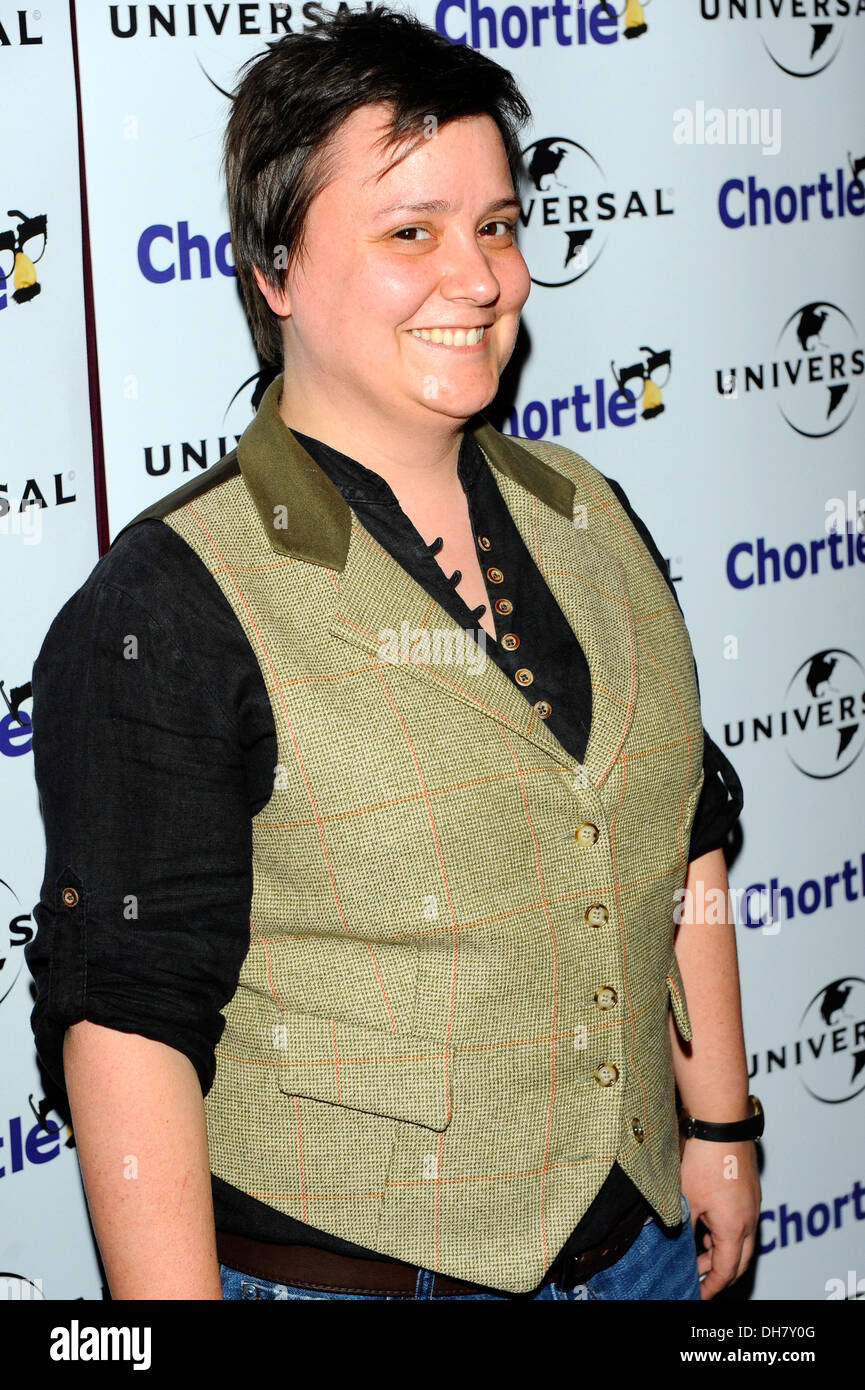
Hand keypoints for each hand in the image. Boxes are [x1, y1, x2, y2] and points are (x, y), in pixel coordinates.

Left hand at [680, 1138, 760, 1299]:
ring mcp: (753, 1204)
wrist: (720, 1125)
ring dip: (722, 1250)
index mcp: (735, 1229)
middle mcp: (750, 1220)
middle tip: (698, 1276)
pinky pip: (743, 1222)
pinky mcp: (750, 1190)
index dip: (712, 1286)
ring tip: (697, 1249)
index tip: (700, 1294)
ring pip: (743, 1241)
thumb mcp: (686, 1200)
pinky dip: (727, 1232)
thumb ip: (684, 1228)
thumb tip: (679, 1246)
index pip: (726, 1270)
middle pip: (740, 1261)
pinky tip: (707, 1223)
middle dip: (719, 1273)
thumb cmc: (702, 1159)